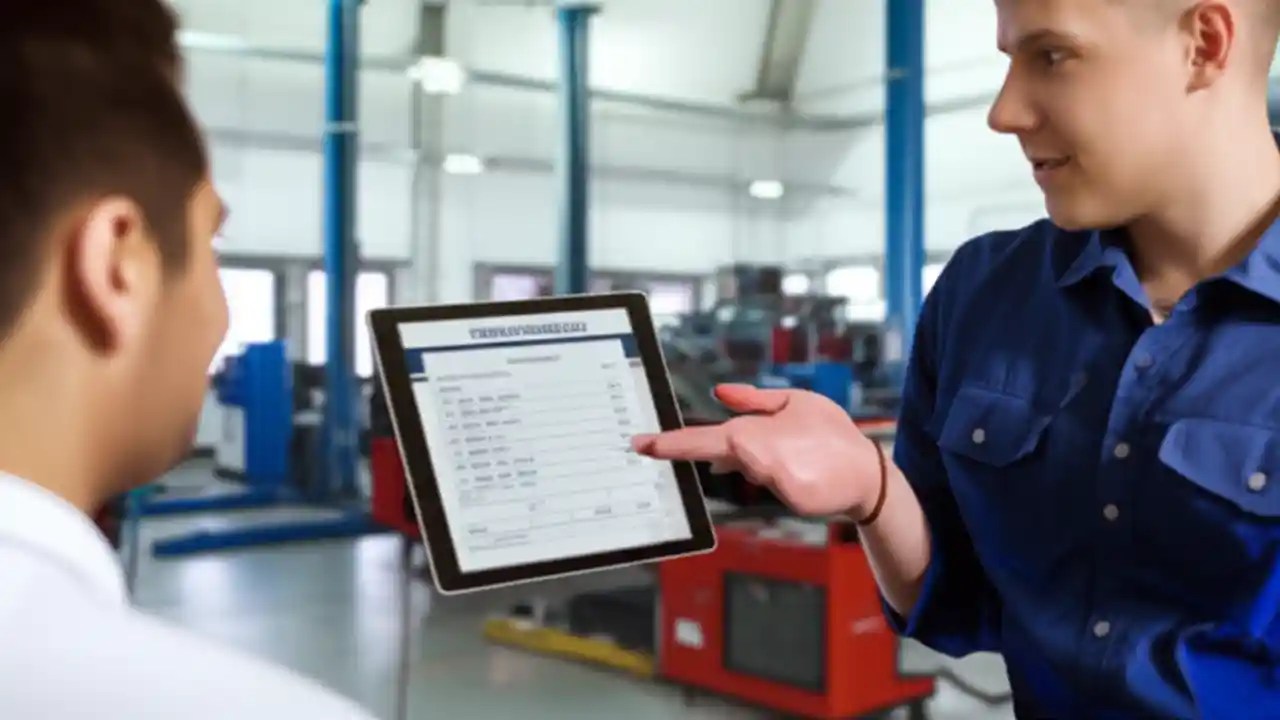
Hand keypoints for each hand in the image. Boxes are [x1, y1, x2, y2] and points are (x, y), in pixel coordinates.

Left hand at [631, 383, 882, 517]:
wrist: (867, 471)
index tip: (641, 445)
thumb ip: (753, 400)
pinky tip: (805, 466)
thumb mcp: (796, 401)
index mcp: (753, 433)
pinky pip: (771, 485)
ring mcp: (773, 484)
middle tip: (728, 443)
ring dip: (761, 459)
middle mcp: (758, 460)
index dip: (669, 444)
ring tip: (797, 448)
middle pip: (723, 456)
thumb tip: (720, 394)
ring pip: (749, 470)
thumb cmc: (831, 433)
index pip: (701, 440)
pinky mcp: (787, 501)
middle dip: (726, 450)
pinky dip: (780, 475)